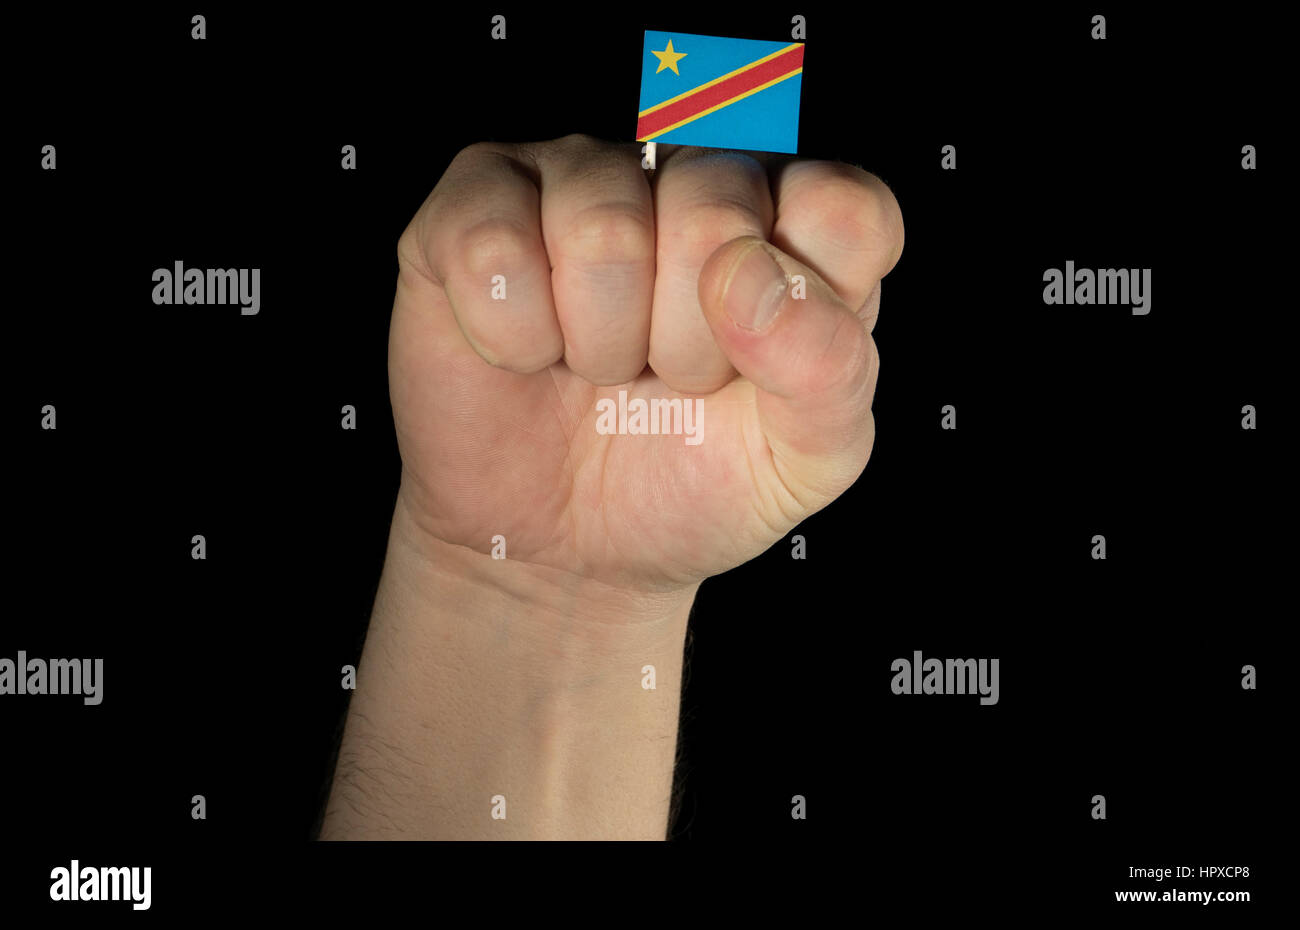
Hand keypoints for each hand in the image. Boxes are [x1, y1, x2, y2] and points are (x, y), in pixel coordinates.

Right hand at [390, 134, 902, 595]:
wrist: (564, 551)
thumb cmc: (688, 482)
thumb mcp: (800, 461)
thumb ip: (829, 371)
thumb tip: (754, 279)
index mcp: (791, 227)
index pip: (841, 206)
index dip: (799, 303)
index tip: (758, 370)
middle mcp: (689, 178)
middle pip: (716, 207)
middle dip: (689, 341)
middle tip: (665, 380)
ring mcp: (580, 179)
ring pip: (602, 226)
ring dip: (599, 342)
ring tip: (595, 366)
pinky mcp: (476, 203)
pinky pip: (494, 244)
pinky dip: (511, 336)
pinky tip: (522, 352)